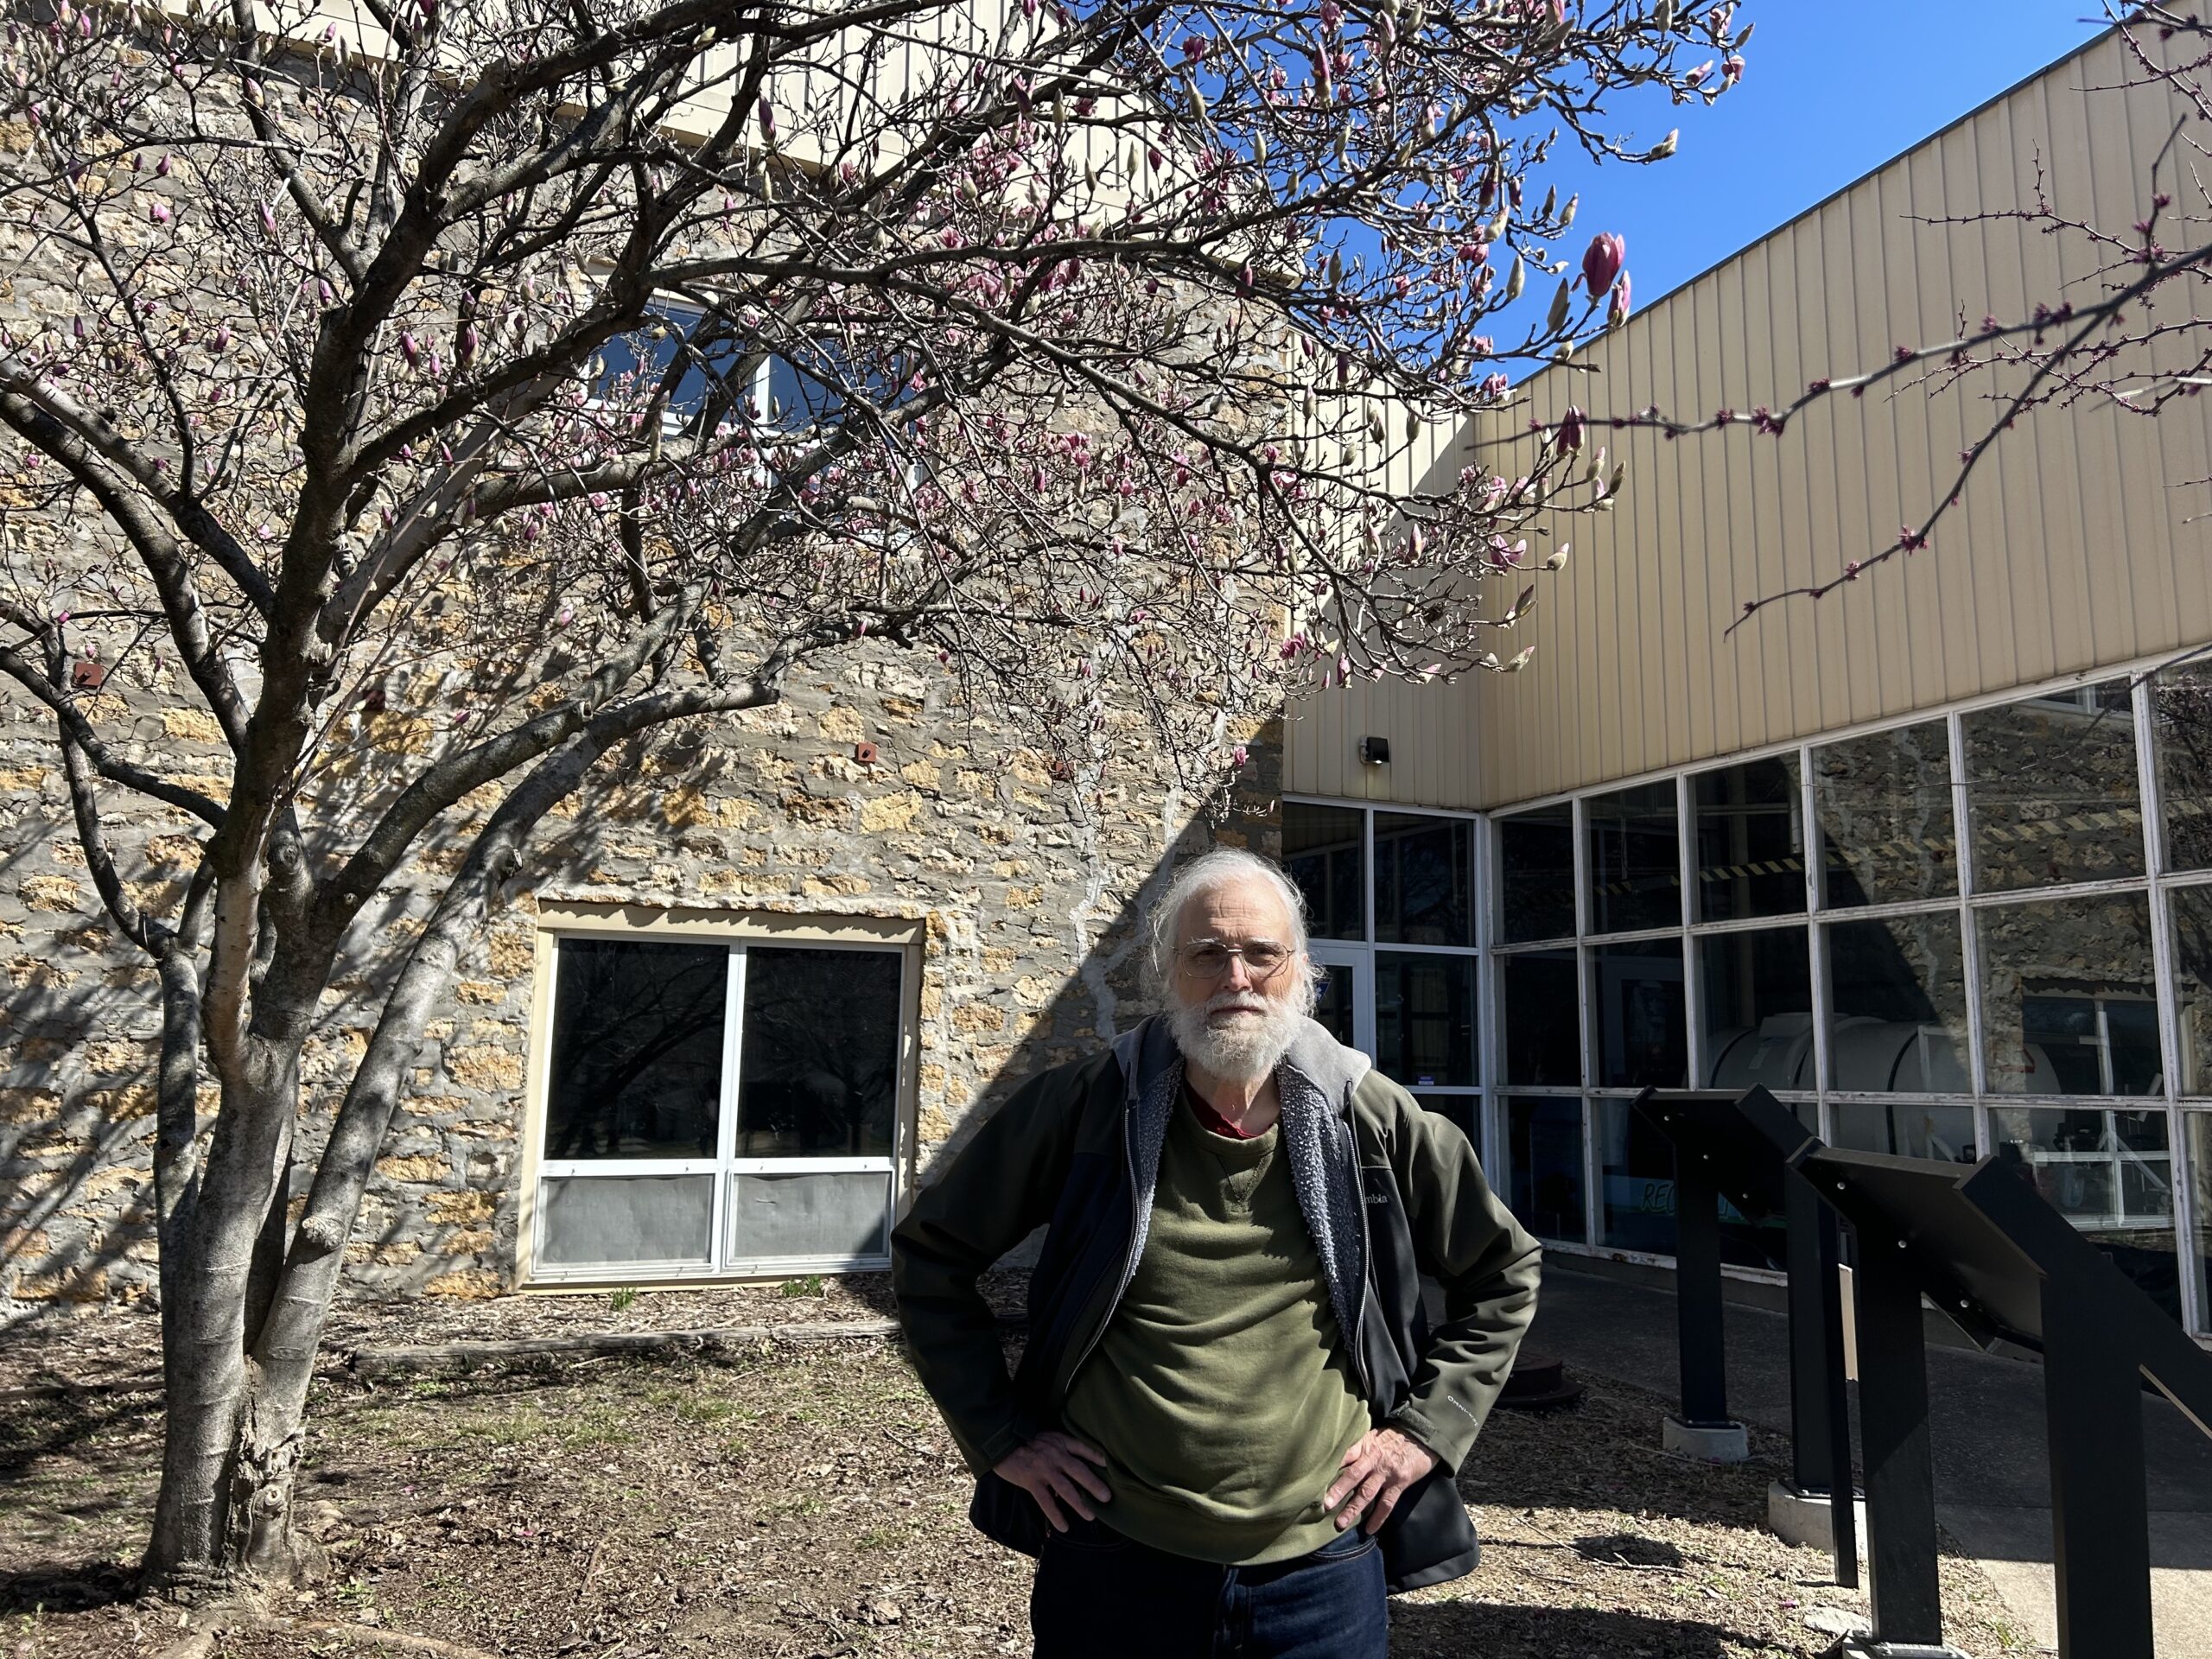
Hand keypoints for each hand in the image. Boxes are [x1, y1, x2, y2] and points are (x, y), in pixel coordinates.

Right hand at [993, 1431, 1111, 1531]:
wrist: (1000, 1442)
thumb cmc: (1023, 1439)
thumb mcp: (1045, 1436)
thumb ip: (1060, 1446)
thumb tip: (1073, 1461)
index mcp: (1059, 1442)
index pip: (1082, 1449)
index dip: (1097, 1457)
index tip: (1109, 1466)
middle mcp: (1055, 1455)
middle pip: (1079, 1471)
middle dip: (1094, 1485)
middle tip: (1107, 1498)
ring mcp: (1044, 1469)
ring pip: (1066, 1489)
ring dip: (1080, 1504)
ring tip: (1091, 1516)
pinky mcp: (1032, 1482)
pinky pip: (1047, 1502)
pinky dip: (1056, 1515)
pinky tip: (1064, 1527)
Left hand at [1324, 1427, 1438, 1534]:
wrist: (1423, 1434)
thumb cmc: (1394, 1436)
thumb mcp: (1373, 1435)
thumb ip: (1357, 1448)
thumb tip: (1335, 1459)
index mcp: (1364, 1446)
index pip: (1343, 1456)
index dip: (1328, 1467)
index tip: (1313, 1479)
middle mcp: (1373, 1458)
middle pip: (1352, 1475)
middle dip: (1337, 1491)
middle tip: (1324, 1505)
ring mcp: (1387, 1472)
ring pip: (1367, 1492)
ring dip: (1353, 1509)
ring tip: (1340, 1523)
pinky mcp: (1400, 1482)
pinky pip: (1387, 1503)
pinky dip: (1378, 1517)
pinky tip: (1369, 1529)